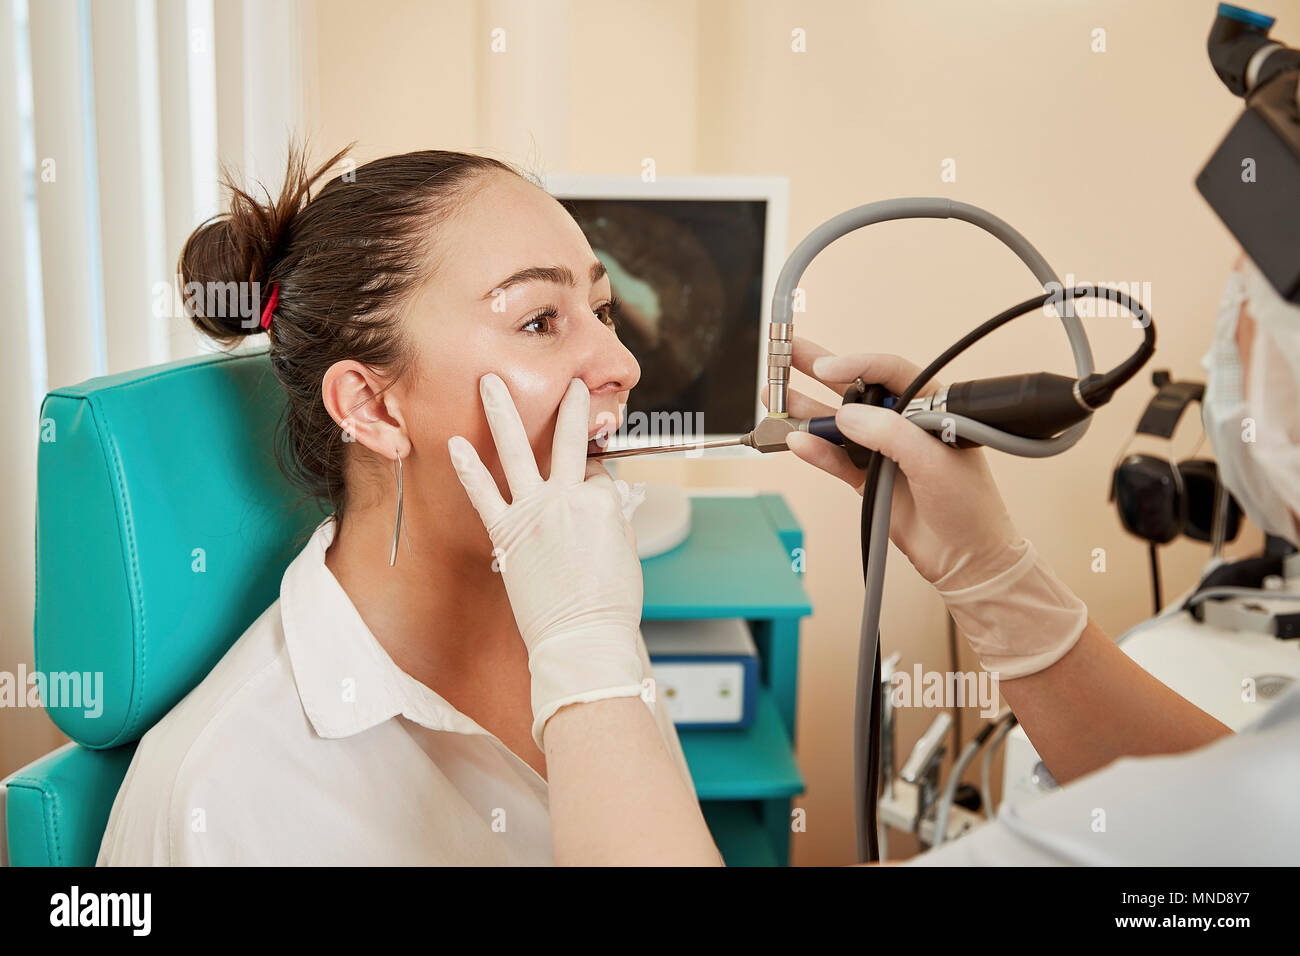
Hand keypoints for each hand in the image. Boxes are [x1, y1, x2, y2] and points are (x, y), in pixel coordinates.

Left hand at [448, 373, 645, 747]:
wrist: (582, 640)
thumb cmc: (610, 606)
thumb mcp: (625, 553)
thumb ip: (610, 519)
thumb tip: (599, 501)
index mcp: (604, 503)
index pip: (599, 475)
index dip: (596, 479)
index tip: (592, 485)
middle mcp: (569, 499)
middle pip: (571, 440)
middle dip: (572, 406)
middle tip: (570, 380)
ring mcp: (535, 513)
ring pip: (519, 450)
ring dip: (504, 413)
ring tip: (491, 381)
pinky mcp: (507, 533)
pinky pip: (483, 494)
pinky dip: (469, 469)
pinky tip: (456, 444)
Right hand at [770, 336, 1021, 589]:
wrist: (966, 560)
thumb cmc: (969, 507)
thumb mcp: (933, 462)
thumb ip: (889, 434)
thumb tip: (845, 416)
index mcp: (929, 406)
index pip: (888, 372)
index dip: (856, 364)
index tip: (828, 367)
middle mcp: (902, 423)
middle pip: (854, 389)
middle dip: (818, 370)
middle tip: (786, 355)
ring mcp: (882, 451)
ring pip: (837, 424)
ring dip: (805, 411)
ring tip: (773, 396)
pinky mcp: (866, 480)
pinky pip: (834, 459)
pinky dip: (815, 452)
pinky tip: (795, 441)